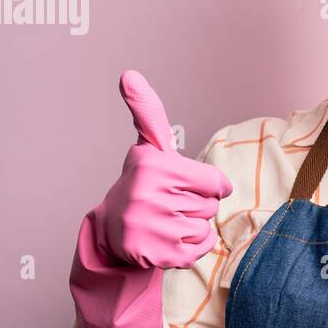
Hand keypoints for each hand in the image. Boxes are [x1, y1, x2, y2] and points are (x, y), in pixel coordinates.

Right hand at [92, 70, 233, 269]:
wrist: (112, 232)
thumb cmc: (144, 184)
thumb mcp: (149, 147)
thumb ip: (147, 111)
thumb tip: (129, 73)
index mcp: (152, 164)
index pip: (215, 182)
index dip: (207, 185)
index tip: (182, 183)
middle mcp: (147, 193)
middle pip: (211, 205)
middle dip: (196, 205)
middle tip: (167, 204)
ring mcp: (150, 225)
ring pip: (204, 227)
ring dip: (192, 227)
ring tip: (164, 221)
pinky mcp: (155, 254)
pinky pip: (200, 249)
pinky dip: (191, 247)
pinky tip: (167, 240)